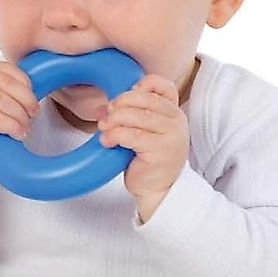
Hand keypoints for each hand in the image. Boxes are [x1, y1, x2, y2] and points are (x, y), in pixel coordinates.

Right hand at [0, 61, 38, 171]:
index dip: (26, 84)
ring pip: (7, 104)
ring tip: (25, 127)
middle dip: (27, 102)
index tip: (32, 99)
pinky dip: (14, 127)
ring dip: (22, 117)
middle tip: (33, 115)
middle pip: (10, 86)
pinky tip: (18, 134)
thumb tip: (31, 93)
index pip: (9, 70)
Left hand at [96, 74, 188, 220]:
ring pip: (136, 116)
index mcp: (173, 112)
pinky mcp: (161, 150)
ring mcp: (172, 135)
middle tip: (106, 114)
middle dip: (120, 103)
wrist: (157, 191)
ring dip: (113, 120)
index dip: (142, 85)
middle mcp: (177, 120)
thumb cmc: (147, 162)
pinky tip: (107, 141)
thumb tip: (101, 108)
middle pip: (145, 99)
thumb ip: (125, 117)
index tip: (123, 98)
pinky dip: (114, 135)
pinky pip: (131, 135)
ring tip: (103, 129)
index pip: (163, 86)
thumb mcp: (138, 133)